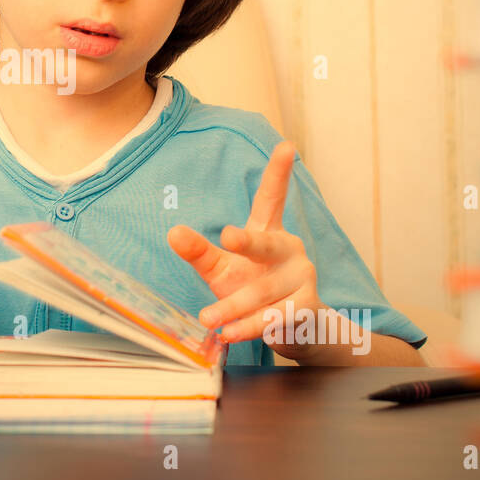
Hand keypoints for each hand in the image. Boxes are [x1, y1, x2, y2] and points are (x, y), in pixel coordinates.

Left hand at [166, 141, 340, 363]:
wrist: (292, 327)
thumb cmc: (251, 286)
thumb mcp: (221, 267)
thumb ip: (199, 252)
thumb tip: (173, 232)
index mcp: (269, 231)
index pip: (272, 199)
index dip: (278, 173)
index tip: (286, 145)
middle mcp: (289, 249)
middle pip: (265, 244)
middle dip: (246, 242)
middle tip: (226, 236)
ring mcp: (302, 277)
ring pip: (262, 291)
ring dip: (233, 307)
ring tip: (207, 318)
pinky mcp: (306, 306)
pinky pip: (274, 318)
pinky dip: (249, 328)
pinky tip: (230, 334)